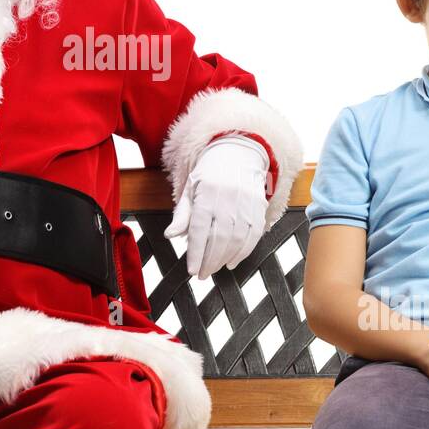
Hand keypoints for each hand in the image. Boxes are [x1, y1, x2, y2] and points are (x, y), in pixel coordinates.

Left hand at [164, 134, 268, 279]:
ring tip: (214, 269)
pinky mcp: (259, 207)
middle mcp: (227, 198)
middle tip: (202, 274)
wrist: (237, 154)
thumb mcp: (190, 190)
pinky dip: (243, 252)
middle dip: (209, 261)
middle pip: (218, 238)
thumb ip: (182, 215)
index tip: (192, 271)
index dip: (196, 253)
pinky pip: (253, 235)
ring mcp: (245, 203)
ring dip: (224, 259)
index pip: (199, 229)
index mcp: (206, 193)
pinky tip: (232, 261)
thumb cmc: (209, 175)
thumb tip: (170, 235)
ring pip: (236, 239)